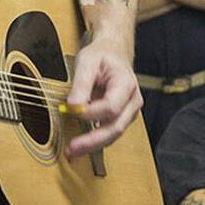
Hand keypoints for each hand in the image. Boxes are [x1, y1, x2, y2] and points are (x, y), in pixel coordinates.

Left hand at [63, 34, 142, 158]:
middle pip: (116, 127)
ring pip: (114, 134)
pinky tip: (80, 146)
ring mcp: (129, 111)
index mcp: (126, 83)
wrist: (113, 53)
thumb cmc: (102, 56)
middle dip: (93, 140)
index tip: (71, 110)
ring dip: (93, 145)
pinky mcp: (122, 118)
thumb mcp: (87, 62)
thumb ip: (80, 84)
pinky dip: (95, 141)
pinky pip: (110, 133)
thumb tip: (72, 107)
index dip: (91, 112)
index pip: (111, 106)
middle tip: (72, 148)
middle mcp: (133, 101)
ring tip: (73, 152)